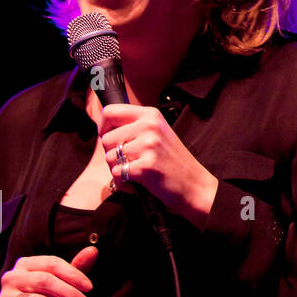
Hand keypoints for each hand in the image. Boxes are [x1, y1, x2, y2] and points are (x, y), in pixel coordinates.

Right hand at [0, 246, 96, 296]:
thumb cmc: (41, 295)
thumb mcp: (58, 280)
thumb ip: (75, 266)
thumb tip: (94, 250)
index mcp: (25, 264)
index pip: (52, 264)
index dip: (73, 275)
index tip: (90, 288)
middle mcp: (12, 278)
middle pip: (45, 281)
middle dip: (71, 294)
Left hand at [98, 103, 218, 230]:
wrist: (193, 184)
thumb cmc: (172, 161)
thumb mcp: (157, 133)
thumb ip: (134, 126)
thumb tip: (103, 126)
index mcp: (151, 115)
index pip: (110, 111)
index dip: (103, 127)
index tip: (109, 138)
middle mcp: (150, 126)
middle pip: (107, 138)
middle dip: (112, 153)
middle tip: (129, 160)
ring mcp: (149, 145)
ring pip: (109, 156)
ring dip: (118, 168)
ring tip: (135, 171)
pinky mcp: (146, 165)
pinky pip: (117, 172)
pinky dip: (122, 181)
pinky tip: (136, 181)